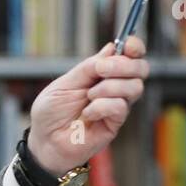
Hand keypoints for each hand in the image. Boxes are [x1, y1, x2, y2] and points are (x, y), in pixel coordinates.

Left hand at [26, 36, 149, 175]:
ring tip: (89, 96)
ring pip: (134, 87)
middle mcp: (115, 88)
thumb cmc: (51, 113)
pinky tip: (87, 114)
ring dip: (108, 87)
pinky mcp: (115, 124)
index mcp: (102, 74)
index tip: (127, 44)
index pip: (130, 56)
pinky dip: (101, 106)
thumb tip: (111, 48)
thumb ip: (88, 67)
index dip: (134, 47)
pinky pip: (120, 107)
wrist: (44, 141)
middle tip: (101, 70)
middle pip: (141, 69)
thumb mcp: (65, 84)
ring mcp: (117, 106)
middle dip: (124, 65)